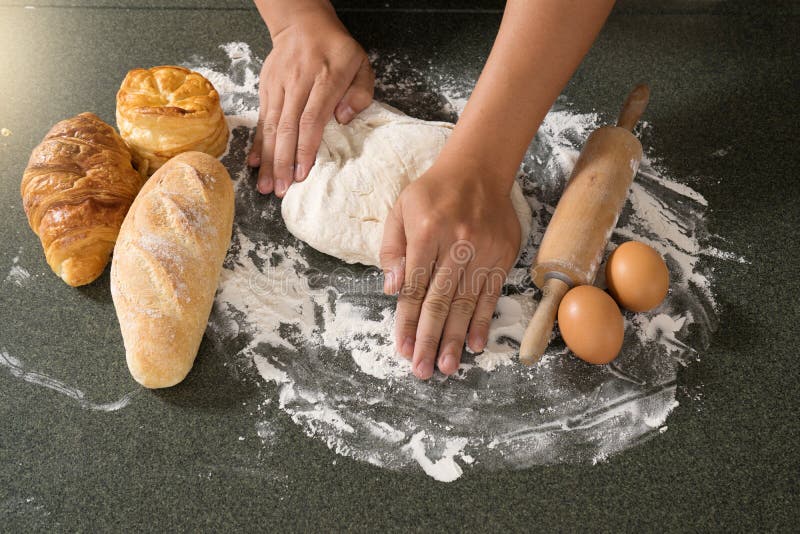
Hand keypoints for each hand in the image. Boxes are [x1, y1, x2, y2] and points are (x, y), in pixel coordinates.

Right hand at [247, 9, 373, 196]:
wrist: (303, 23)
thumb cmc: (337, 49)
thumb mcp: (361, 64)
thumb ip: (359, 93)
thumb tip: (342, 119)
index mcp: (325, 78)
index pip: (311, 119)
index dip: (304, 148)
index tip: (301, 173)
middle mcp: (297, 83)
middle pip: (287, 128)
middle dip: (282, 162)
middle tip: (280, 189)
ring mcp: (279, 86)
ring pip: (270, 127)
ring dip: (267, 158)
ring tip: (265, 185)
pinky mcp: (266, 89)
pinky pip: (261, 120)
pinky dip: (257, 143)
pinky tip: (254, 163)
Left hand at [380, 160, 520, 378]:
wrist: (478, 170)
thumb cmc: (432, 193)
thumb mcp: (400, 210)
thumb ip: (392, 250)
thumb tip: (392, 290)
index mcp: (426, 232)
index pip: (415, 287)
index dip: (407, 321)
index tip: (402, 348)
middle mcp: (456, 244)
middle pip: (440, 301)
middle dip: (430, 339)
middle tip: (422, 370)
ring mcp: (483, 251)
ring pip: (466, 303)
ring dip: (455, 338)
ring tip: (447, 367)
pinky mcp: (502, 255)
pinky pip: (490, 294)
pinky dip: (482, 321)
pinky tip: (474, 345)